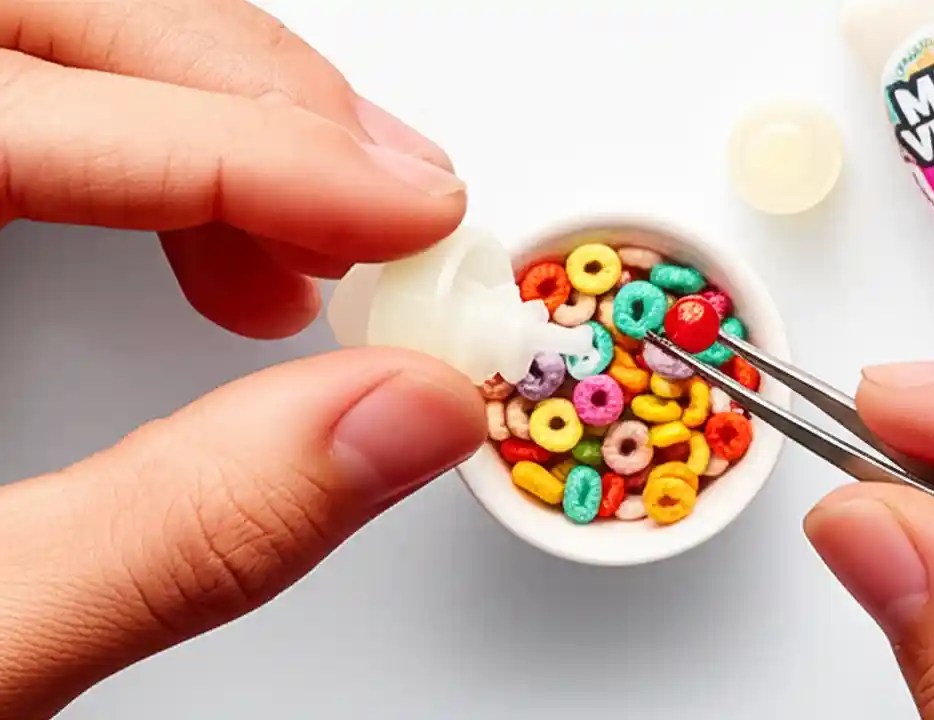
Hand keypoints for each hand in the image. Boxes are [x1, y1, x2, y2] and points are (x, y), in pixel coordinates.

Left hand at [0, 4, 486, 717]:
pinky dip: (163, 153)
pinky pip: (30, 109)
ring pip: (47, 39)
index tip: (399, 212)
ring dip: (219, 115)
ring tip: (314, 248)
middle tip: (381, 204)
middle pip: (37, 15)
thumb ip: (185, 529)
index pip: (20, 109)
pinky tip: (223, 241)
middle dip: (249, 94)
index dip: (253, 147)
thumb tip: (393, 419)